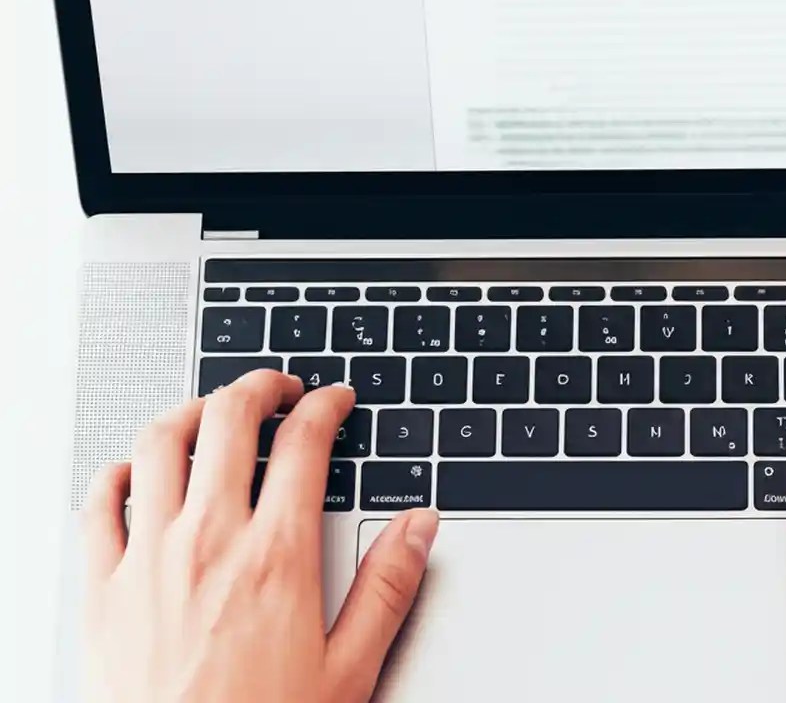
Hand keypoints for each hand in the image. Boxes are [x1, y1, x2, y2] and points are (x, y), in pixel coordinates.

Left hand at [82, 371, 438, 702]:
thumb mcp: (351, 668)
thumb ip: (389, 587)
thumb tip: (418, 525)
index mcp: (277, 556)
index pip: (303, 443)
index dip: (326, 406)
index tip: (336, 401)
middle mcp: (208, 541)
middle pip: (228, 419)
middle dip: (260, 386)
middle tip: (279, 387)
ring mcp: (148, 559)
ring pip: (160, 443)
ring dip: (192, 410)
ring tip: (213, 410)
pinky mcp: (102, 589)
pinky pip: (99, 502)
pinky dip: (120, 470)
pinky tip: (138, 470)